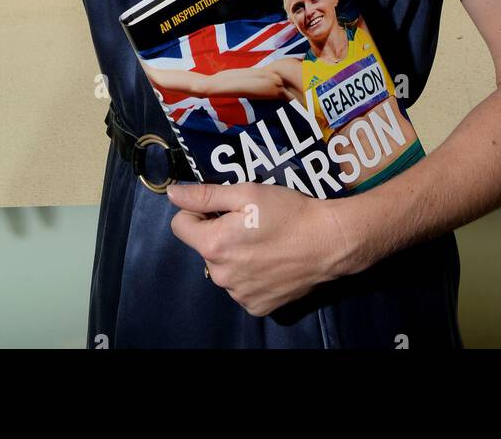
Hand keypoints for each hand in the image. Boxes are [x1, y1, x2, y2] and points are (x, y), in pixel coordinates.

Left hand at [166, 179, 352, 314]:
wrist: (327, 242)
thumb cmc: (287, 212)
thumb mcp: (245, 193)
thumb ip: (204, 195)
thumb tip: (172, 193)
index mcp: (213, 245)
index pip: (180, 225)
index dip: (198, 211)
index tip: (221, 207)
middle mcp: (220, 275)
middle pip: (204, 247)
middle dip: (218, 233)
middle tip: (248, 222)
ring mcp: (239, 295)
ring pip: (223, 268)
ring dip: (234, 255)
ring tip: (263, 241)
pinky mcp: (256, 307)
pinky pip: (241, 287)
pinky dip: (250, 275)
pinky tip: (270, 261)